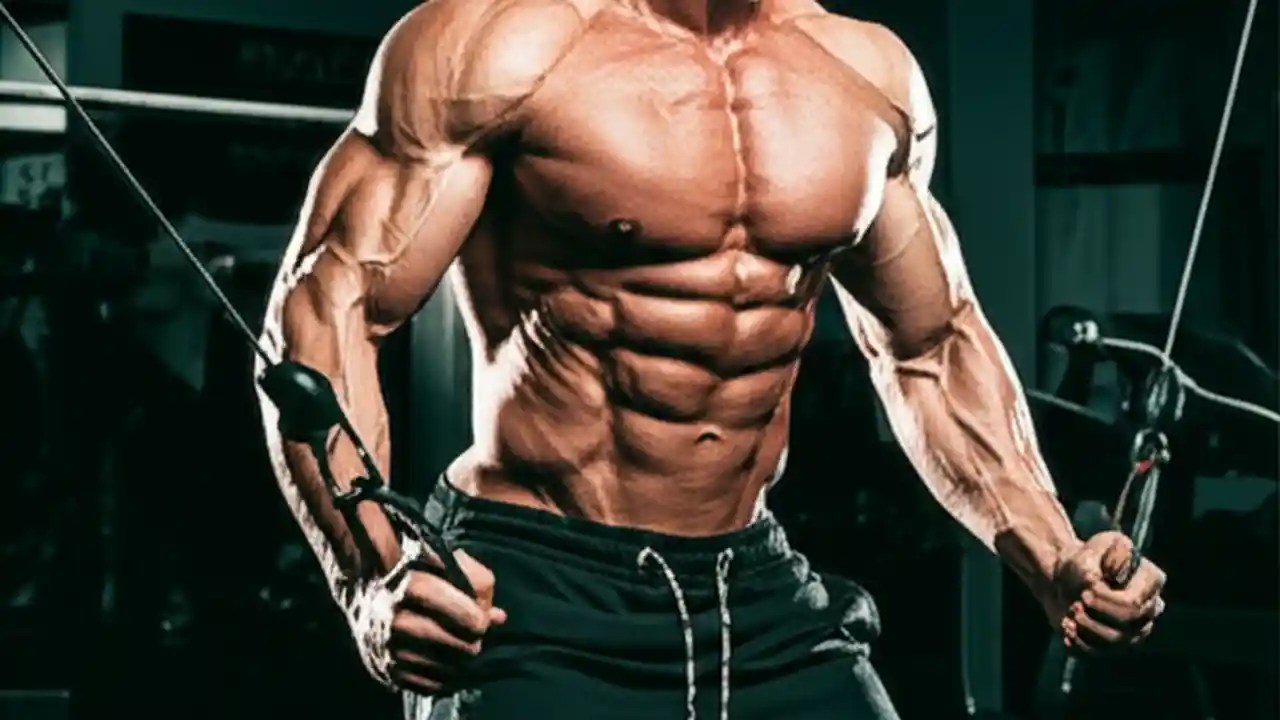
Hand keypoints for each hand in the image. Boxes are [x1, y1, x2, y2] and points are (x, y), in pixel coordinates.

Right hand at [388, 549, 506, 695]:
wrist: (364, 591)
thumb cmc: (413, 571)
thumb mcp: (443, 559)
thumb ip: (476, 580)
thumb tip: (497, 617)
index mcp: (409, 585)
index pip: (456, 610)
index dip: (476, 617)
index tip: (481, 618)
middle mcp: (394, 620)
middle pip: (457, 645)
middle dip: (472, 640)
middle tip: (472, 632)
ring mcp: (388, 649)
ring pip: (447, 669)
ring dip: (460, 659)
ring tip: (460, 644)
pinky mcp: (385, 670)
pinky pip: (429, 686)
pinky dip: (444, 677)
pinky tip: (447, 661)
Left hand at [1051, 531, 1165, 653]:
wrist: (1064, 577)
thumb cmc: (1084, 559)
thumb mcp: (1092, 548)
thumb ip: (1098, 558)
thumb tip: (1099, 580)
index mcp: (1151, 580)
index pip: (1134, 603)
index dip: (1106, 601)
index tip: (1086, 590)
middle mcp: (1150, 607)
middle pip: (1128, 624)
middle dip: (1097, 614)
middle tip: (1076, 602)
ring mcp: (1135, 629)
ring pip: (1117, 642)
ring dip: (1088, 628)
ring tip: (1069, 613)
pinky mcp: (1116, 644)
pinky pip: (1100, 653)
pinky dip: (1079, 642)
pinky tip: (1066, 628)